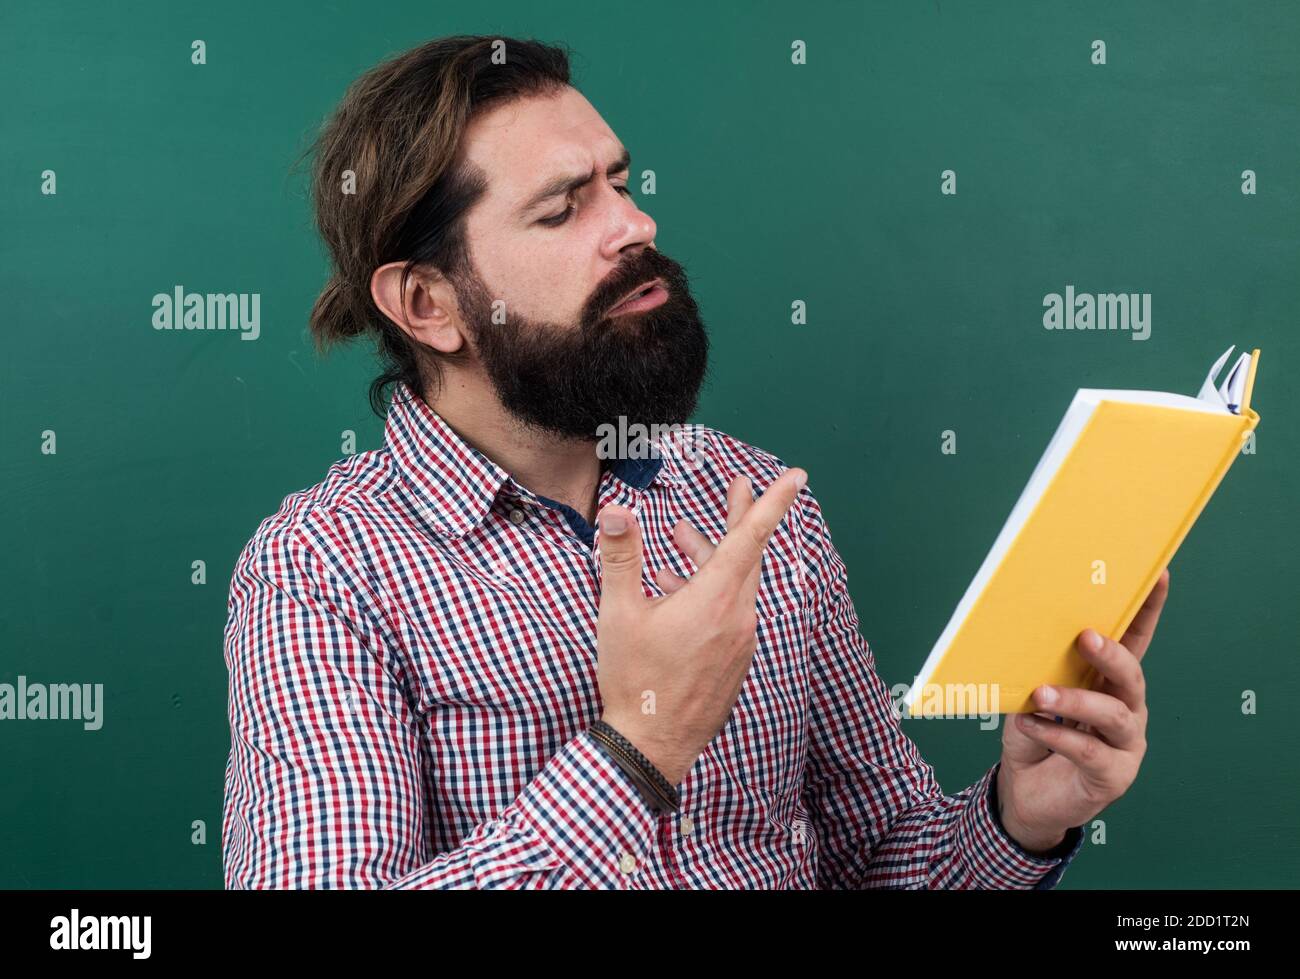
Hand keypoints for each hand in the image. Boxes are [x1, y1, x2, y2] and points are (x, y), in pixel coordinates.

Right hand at [594, 468, 806, 784]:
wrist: (652, 747)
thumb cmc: (634, 681)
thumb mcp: (618, 614)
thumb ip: (621, 558)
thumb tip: (616, 511)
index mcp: (715, 600)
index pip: (751, 537)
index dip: (772, 502)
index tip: (797, 476)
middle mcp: (737, 618)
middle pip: (745, 555)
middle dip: (739, 518)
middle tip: (739, 485)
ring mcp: (739, 642)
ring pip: (733, 585)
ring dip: (710, 558)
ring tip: (681, 538)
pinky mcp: (734, 662)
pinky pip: (729, 613)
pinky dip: (708, 591)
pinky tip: (674, 589)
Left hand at [997, 568, 1169, 852]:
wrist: (1023, 794)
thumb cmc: (1032, 736)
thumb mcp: (1032, 696)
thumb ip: (1040, 670)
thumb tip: (1027, 634)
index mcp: (1110, 682)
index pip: (1135, 641)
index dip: (1148, 609)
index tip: (1158, 574)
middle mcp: (1127, 709)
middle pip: (1132, 675)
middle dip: (1112, 654)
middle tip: (1085, 638)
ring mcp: (1125, 744)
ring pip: (1114, 715)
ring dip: (1076, 701)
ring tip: (1041, 693)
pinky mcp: (1113, 776)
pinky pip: (1088, 752)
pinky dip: (1056, 735)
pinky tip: (1030, 725)